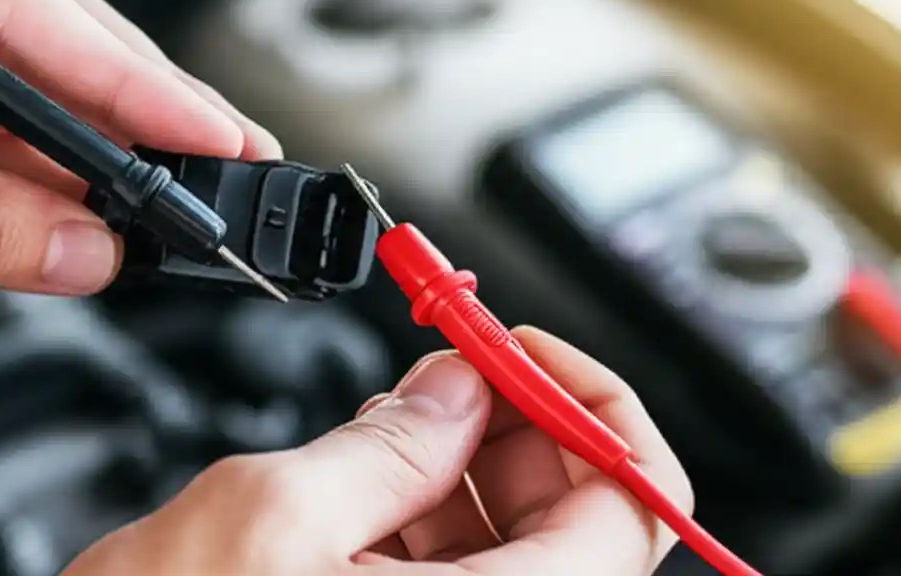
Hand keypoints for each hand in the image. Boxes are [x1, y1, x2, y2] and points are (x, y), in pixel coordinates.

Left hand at [0, 0, 279, 313]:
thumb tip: (82, 248)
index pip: (17, 12)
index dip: (127, 78)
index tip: (203, 129)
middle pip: (34, 41)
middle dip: (130, 111)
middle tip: (214, 164)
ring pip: (15, 95)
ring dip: (90, 154)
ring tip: (164, 200)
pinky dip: (36, 180)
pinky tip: (87, 211)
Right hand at [65, 327, 691, 575]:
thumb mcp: (269, 515)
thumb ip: (387, 442)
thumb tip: (456, 388)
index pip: (630, 506)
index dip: (590, 405)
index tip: (519, 349)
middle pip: (575, 523)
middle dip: (514, 426)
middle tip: (451, 365)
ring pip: (512, 551)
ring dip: (464, 468)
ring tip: (395, 418)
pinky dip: (425, 519)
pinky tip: (372, 477)